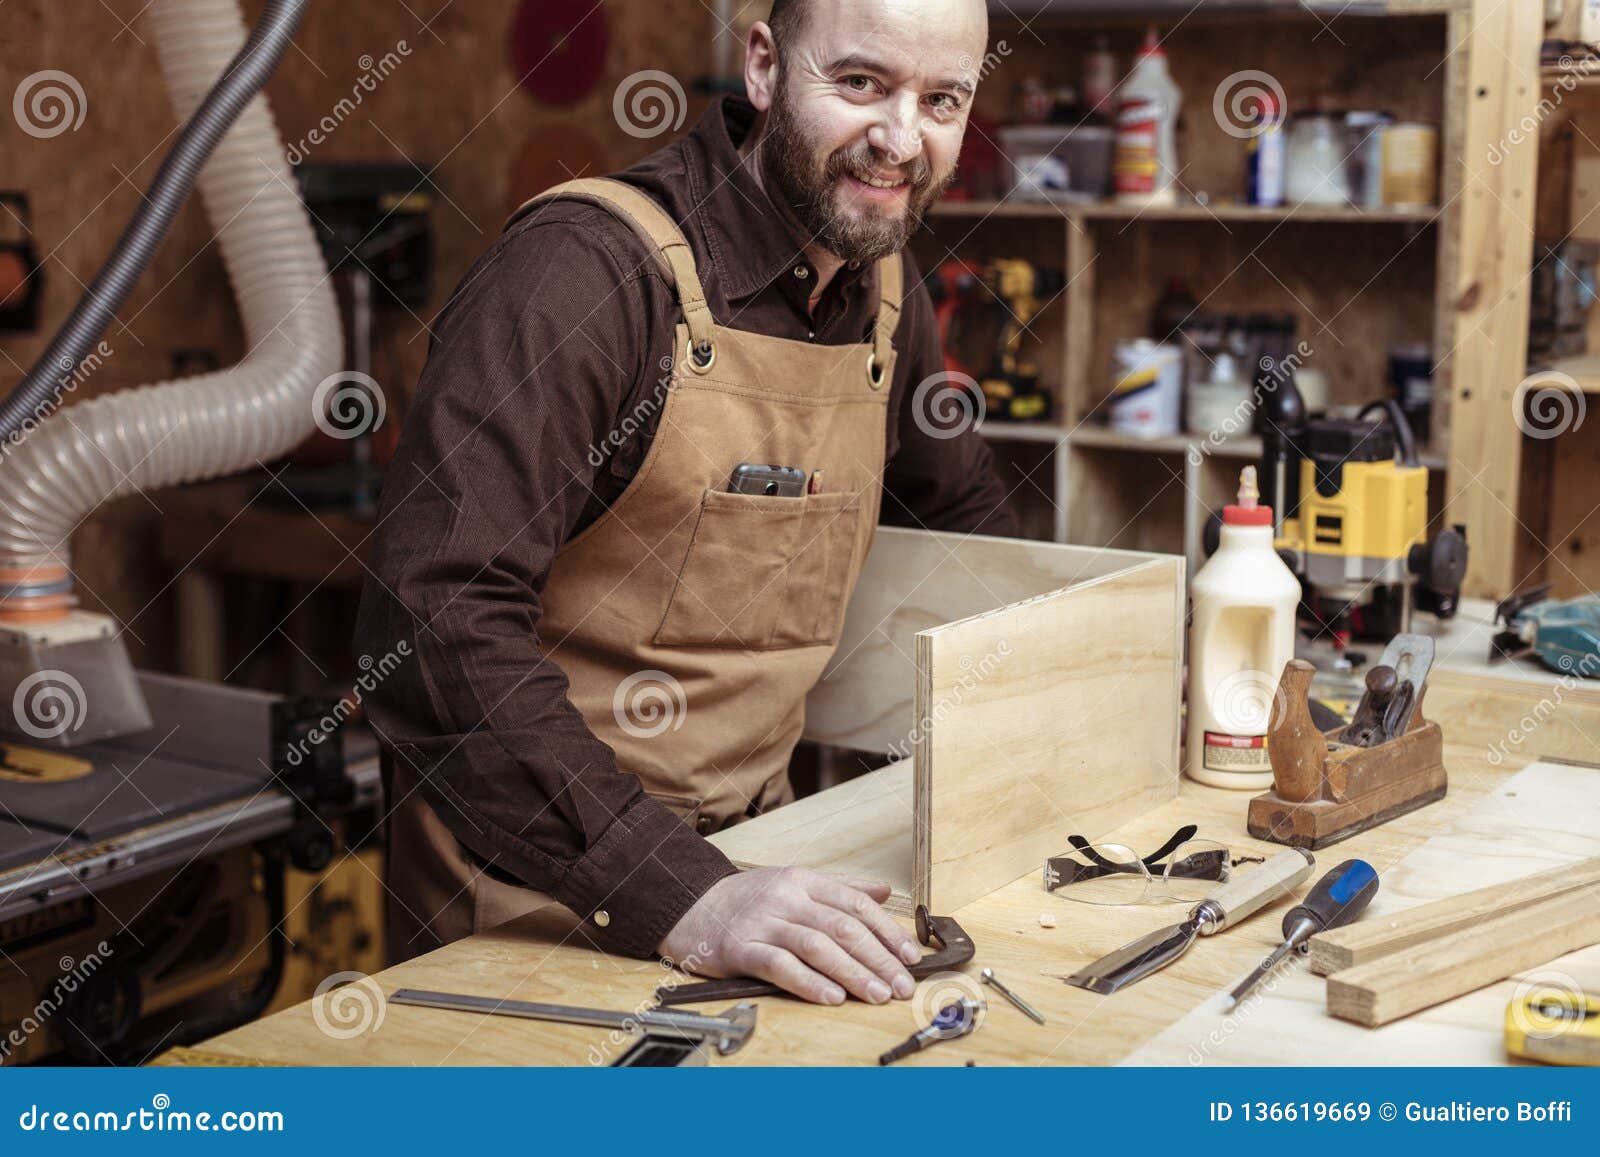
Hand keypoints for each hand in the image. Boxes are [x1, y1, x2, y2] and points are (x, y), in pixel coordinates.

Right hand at [658, 867, 922, 1004]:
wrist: (689, 904)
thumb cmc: (746, 899)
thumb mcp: (794, 883)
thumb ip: (840, 888)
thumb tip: (884, 892)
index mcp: (804, 880)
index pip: (855, 904)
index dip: (887, 931)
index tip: (909, 956)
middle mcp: (786, 897)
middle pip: (842, 927)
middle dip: (877, 958)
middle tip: (901, 985)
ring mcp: (763, 921)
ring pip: (816, 945)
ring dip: (852, 973)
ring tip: (876, 994)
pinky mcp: (740, 947)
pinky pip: (780, 965)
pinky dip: (809, 982)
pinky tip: (831, 997)